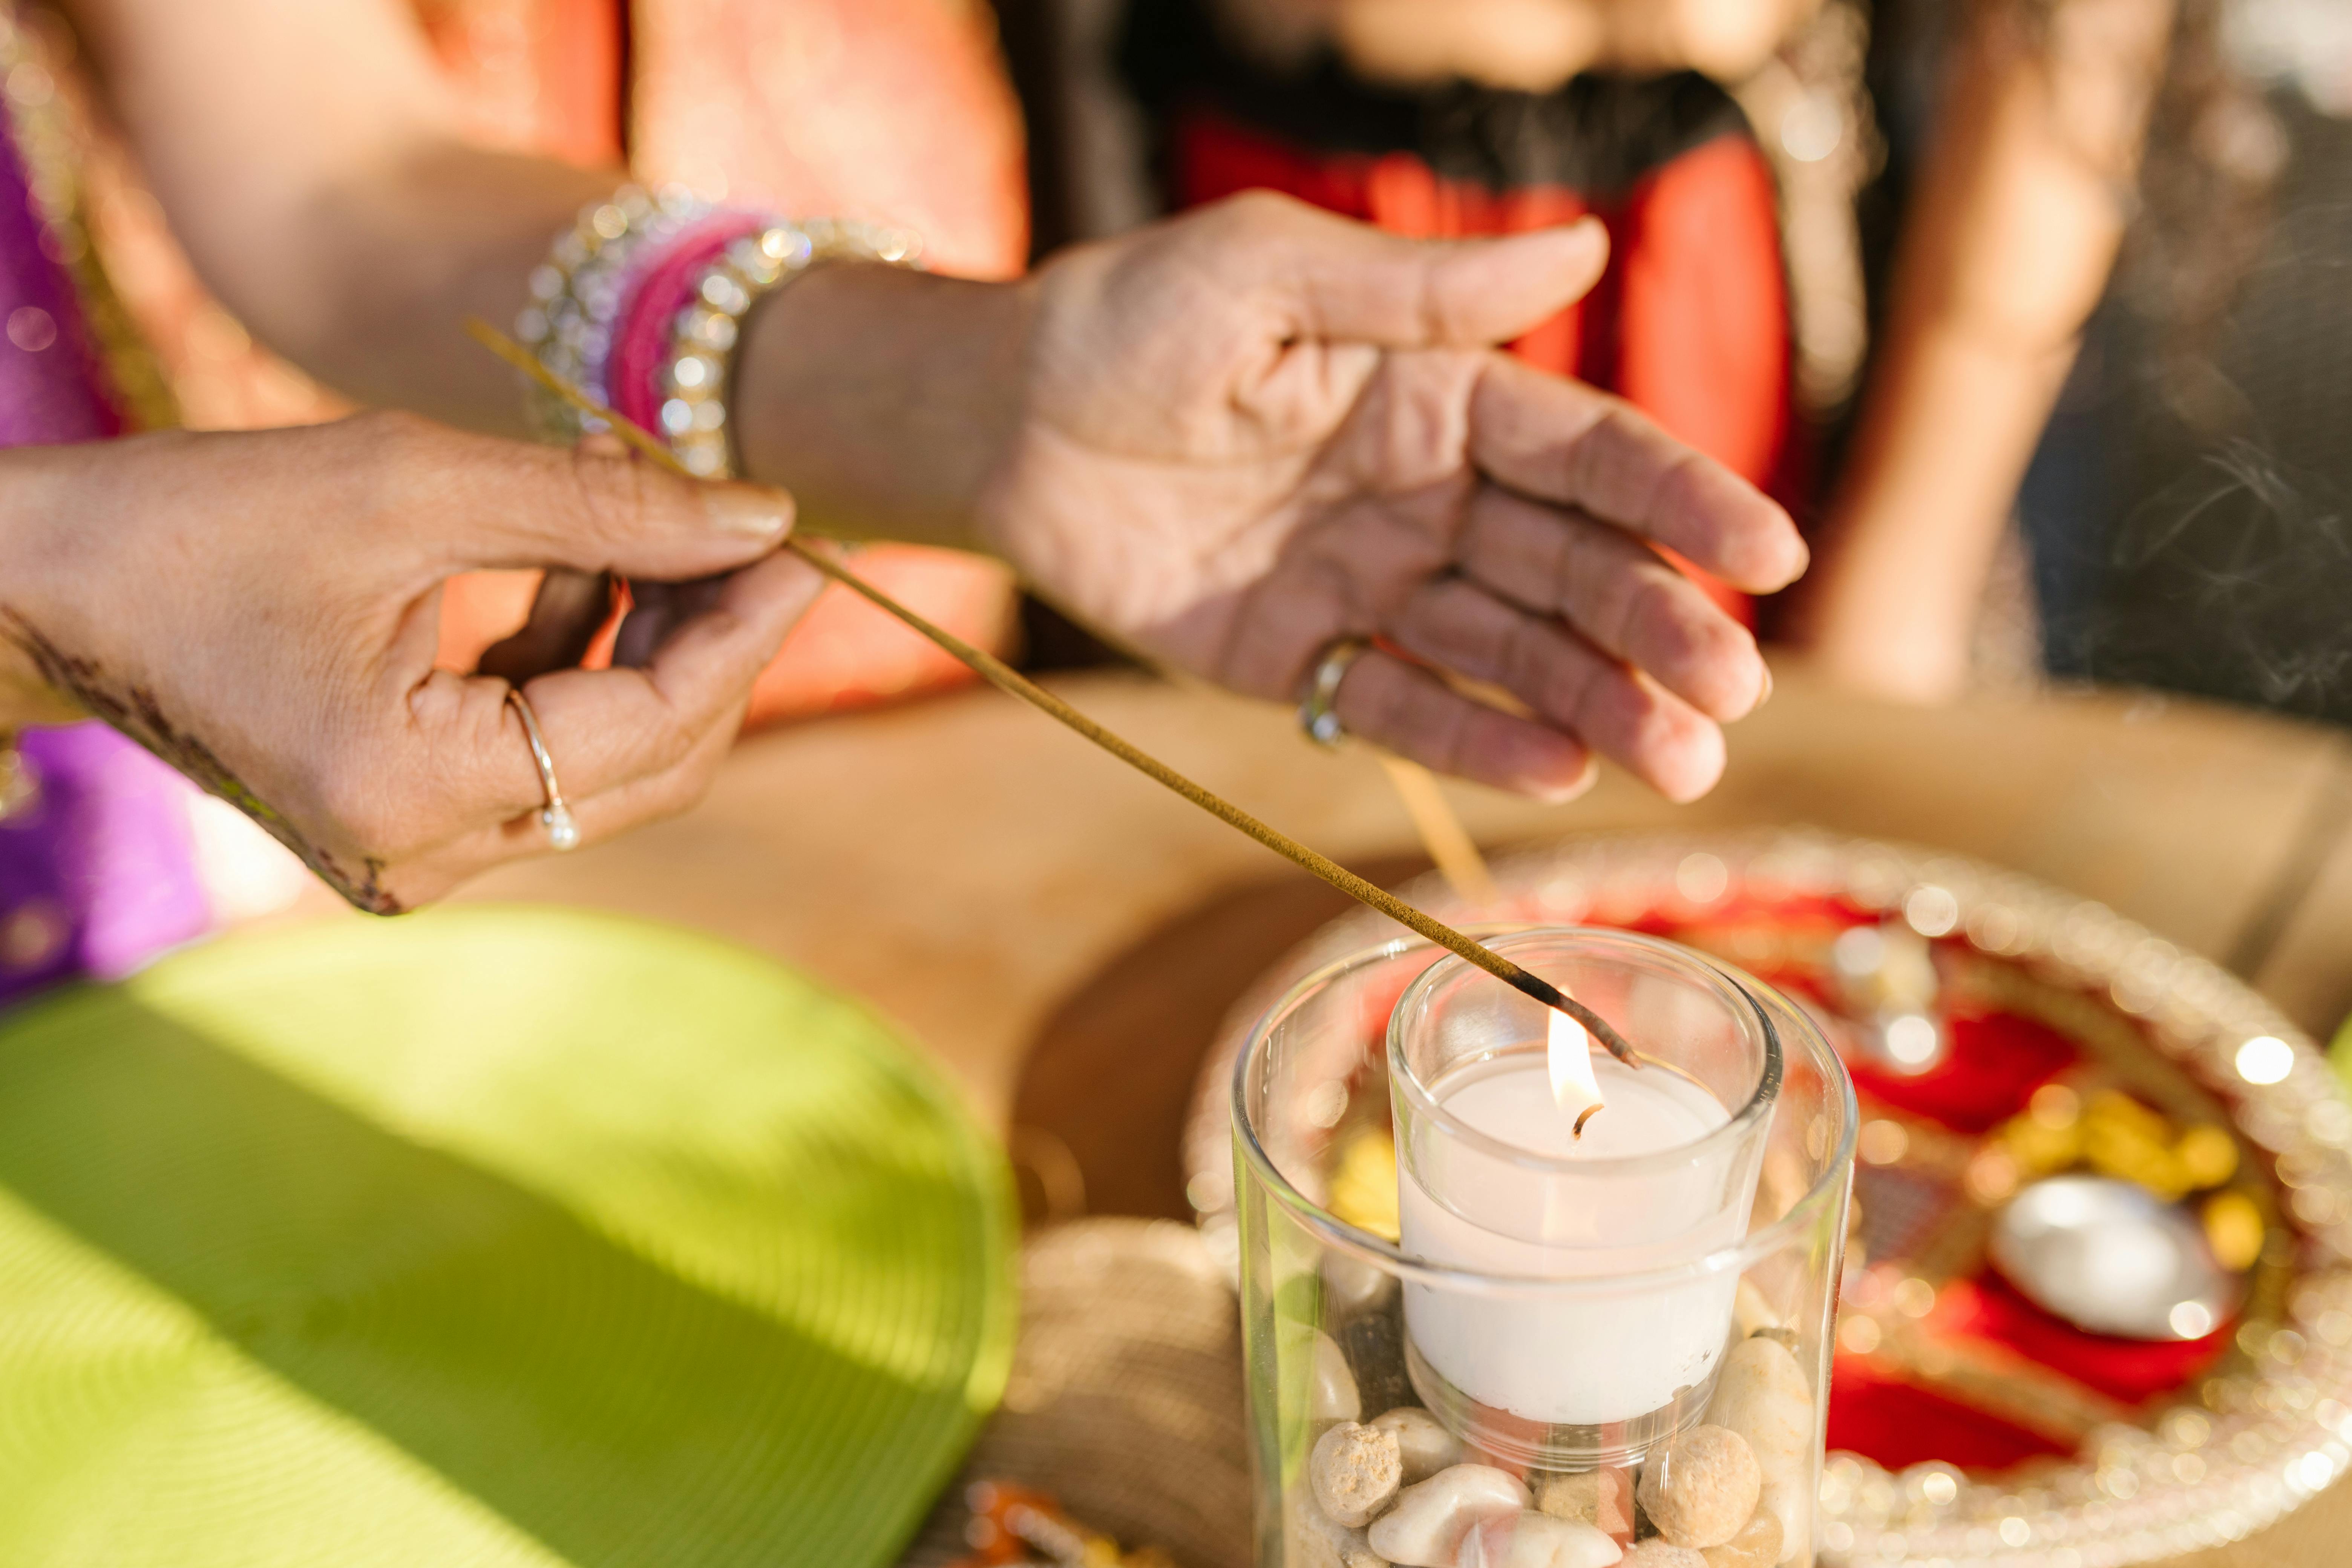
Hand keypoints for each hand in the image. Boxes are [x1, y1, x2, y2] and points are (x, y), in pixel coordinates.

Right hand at [0, 412, 817, 910]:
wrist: (42, 584)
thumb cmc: (193, 522)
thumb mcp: (413, 486)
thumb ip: (607, 509)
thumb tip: (768, 519)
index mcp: (413, 793)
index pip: (653, 726)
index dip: (747, 630)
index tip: (810, 540)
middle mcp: (422, 859)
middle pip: (650, 763)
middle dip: (713, 642)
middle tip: (755, 528)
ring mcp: (413, 855)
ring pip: (606, 760)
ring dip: (648, 637)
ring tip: (654, 509)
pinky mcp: (404, 821)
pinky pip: (541, 749)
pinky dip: (577, 654)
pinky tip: (581, 554)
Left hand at [980, 194, 1807, 801]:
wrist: (997, 423)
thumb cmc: (1126, 323)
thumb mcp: (1270, 275)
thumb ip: (1423, 290)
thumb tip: (1586, 247)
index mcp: (1437, 394)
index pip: (1587, 451)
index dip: (1680, 498)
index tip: (1769, 548)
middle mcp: (1425, 497)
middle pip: (1569, 567)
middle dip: (1656, 626)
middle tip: (1730, 691)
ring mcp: (1371, 586)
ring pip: (1508, 651)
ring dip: (1596, 703)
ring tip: (1679, 761)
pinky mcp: (1304, 662)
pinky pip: (1405, 707)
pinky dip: (1478, 740)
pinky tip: (1560, 771)